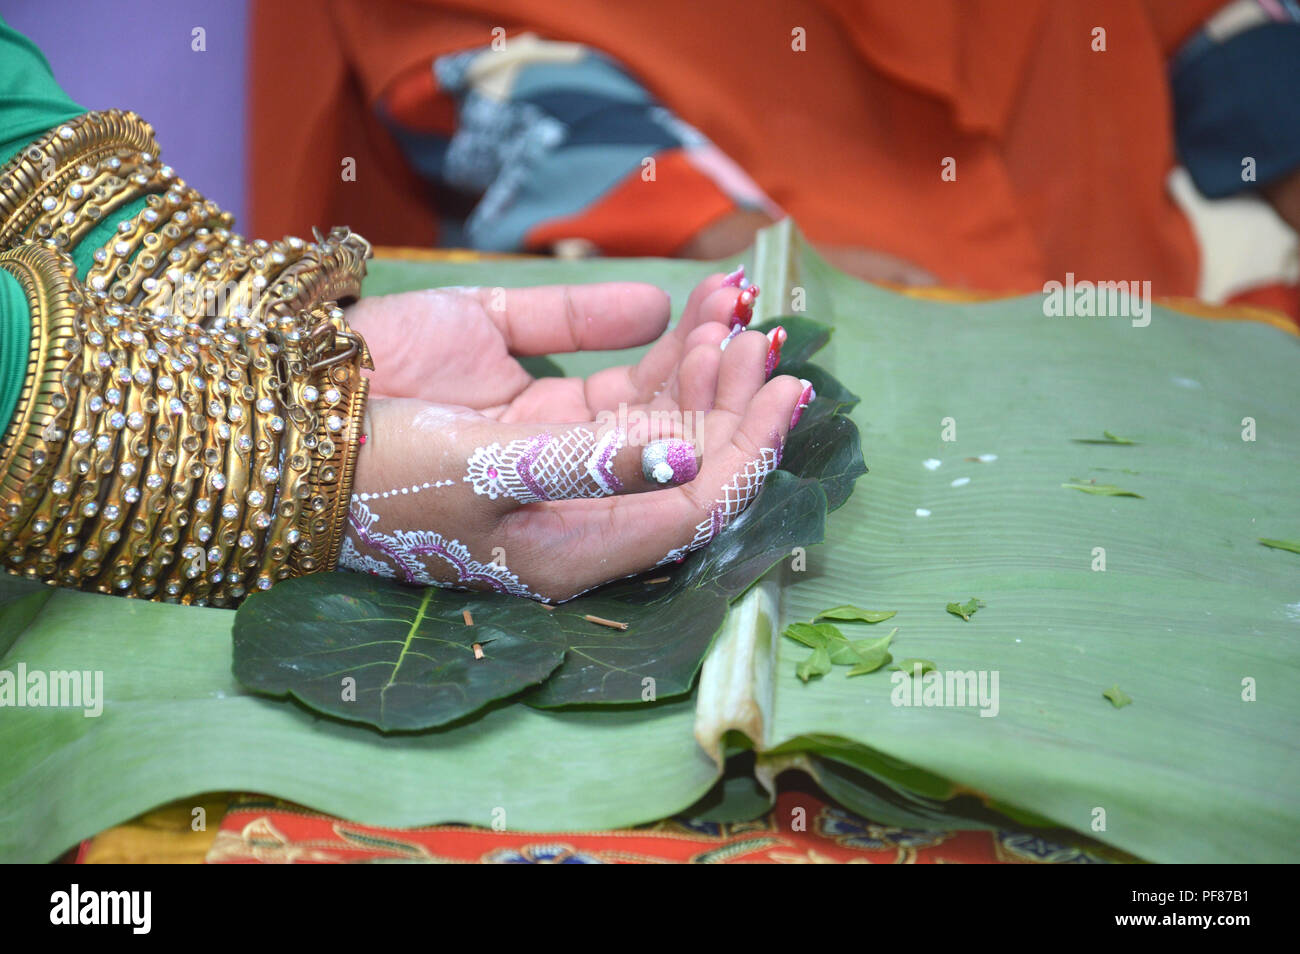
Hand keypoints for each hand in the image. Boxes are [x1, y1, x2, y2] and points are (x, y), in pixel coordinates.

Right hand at [339, 271, 813, 600]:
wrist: (279, 412)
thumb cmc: (375, 468)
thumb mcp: (487, 474)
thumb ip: (595, 464)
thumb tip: (694, 455)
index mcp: (574, 542)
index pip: (691, 505)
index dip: (748, 452)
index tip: (789, 391)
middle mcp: (572, 495)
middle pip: (681, 447)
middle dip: (728, 391)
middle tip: (762, 334)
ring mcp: (549, 434)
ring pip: (650, 396)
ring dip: (697, 352)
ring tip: (733, 303)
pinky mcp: (519, 378)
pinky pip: (596, 348)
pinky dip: (643, 324)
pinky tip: (681, 301)